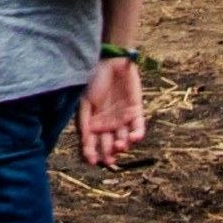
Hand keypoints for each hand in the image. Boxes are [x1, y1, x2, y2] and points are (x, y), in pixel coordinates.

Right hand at [79, 51, 149, 166]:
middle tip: (108, 159)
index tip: (92, 161)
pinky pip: (138, 127)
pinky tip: (134, 138)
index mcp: (93, 124)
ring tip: (119, 146)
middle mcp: (108, 125)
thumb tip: (84, 144)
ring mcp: (123, 120)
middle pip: (108, 146)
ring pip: (124, 140)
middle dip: (108, 154)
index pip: (92, 144)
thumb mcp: (84, 102)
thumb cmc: (93, 80)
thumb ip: (84, 123)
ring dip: (122, 146)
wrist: (110, 61)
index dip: (91, 154)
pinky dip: (138, 135)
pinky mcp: (136, 112)